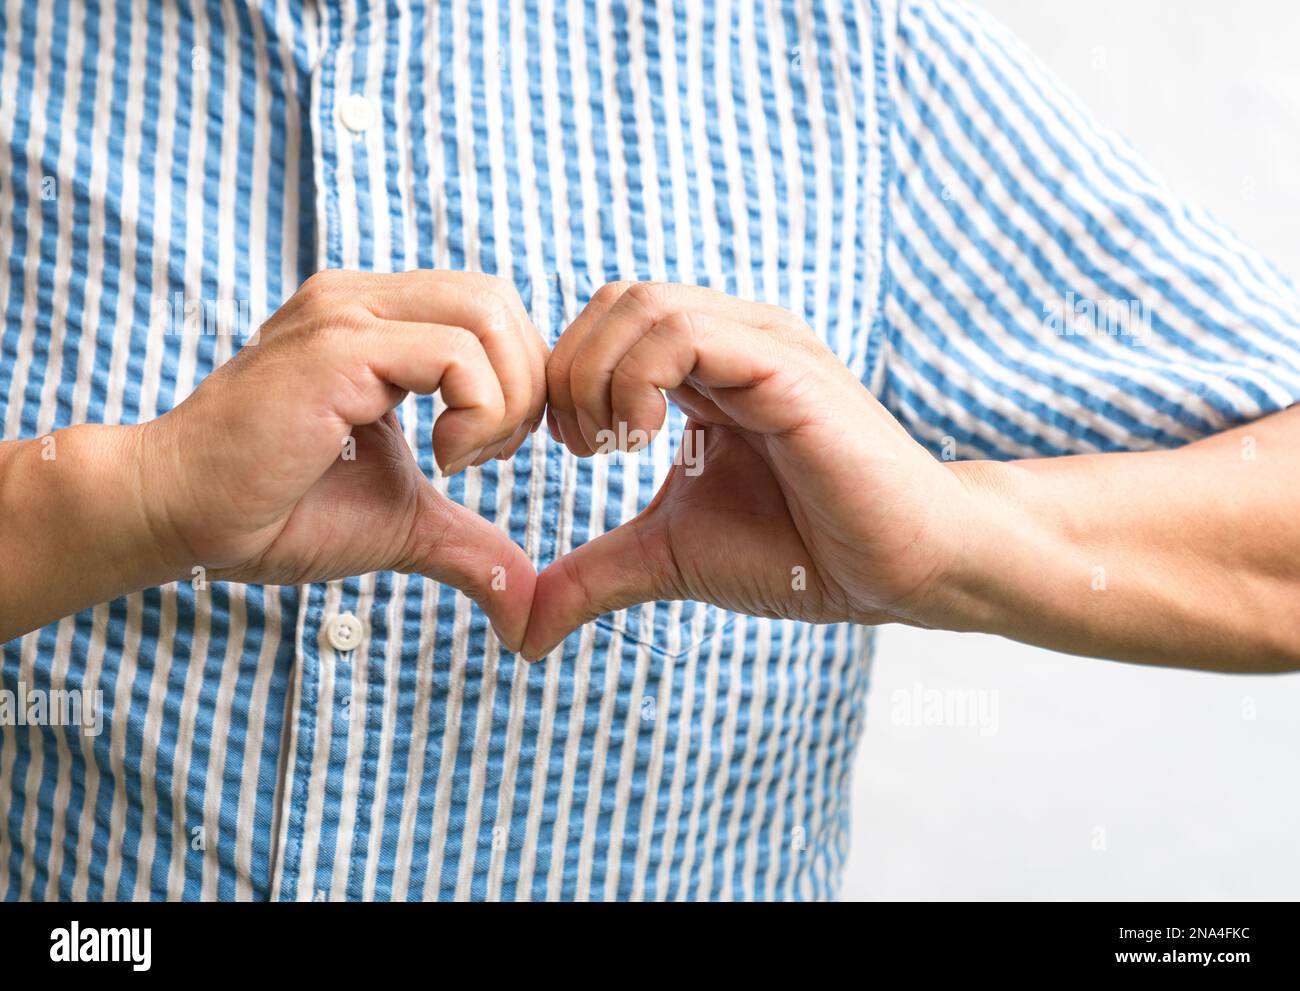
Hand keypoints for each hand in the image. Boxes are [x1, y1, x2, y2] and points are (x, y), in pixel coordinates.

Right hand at [140, 269, 548, 648]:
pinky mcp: (338, 348)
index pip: (492, 309)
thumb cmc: (281, 514)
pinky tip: (441, 458)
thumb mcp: (405, 522)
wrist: (182, 519)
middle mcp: (364, 301)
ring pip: (488, 314)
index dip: (522, 377)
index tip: (495, 451)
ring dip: (506, 398)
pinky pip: (456, 353)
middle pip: (500, 299)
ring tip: (462, 458)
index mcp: (380, 321)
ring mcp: (347, 314)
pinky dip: (479, 411)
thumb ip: (471, 543)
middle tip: (492, 455)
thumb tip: (530, 607)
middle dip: (528, 384)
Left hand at [522, 281, 982, 659]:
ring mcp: (760, 344)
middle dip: (567, 375)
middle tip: (585, 451)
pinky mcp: (785, 367)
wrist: (900, 571)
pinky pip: (685, 332)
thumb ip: (594, 576)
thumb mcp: (668, 558)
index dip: (559, 381)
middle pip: (608, 301)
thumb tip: (520, 632)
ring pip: (638, 303)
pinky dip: (636, 380)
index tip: (568, 453)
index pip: (600, 325)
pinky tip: (644, 440)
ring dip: (596, 377)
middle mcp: (731, 340)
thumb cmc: (800, 554)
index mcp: (705, 368)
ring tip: (614, 447)